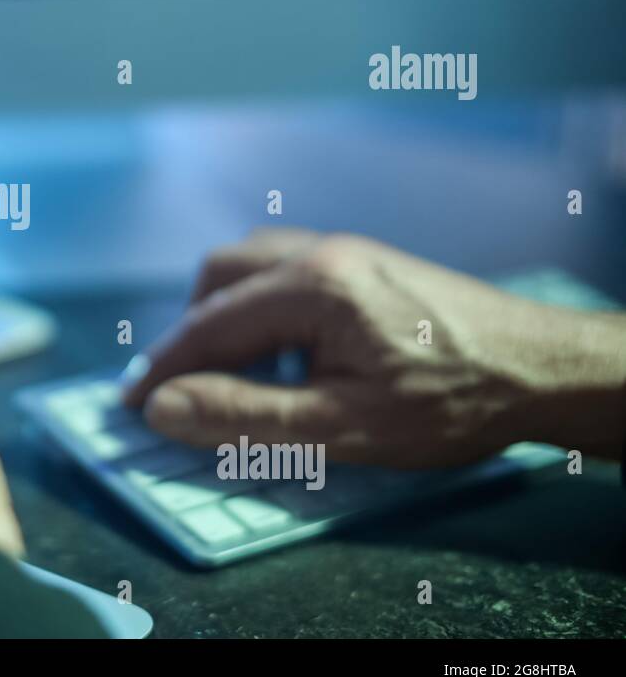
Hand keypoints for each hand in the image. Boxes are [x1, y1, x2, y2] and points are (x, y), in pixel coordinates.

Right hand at [123, 228, 625, 467]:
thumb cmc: (449, 402)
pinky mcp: (369, 264)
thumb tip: (162, 407)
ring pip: (253, 265)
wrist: (545, 369)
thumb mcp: (341, 425)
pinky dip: (261, 306)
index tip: (131, 404)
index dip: (164, 367)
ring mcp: (348, 252)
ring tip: (229, 371)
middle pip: (221, 275)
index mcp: (310, 285)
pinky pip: (288, 270)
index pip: (209, 324)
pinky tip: (285, 350)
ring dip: (225, 313)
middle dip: (191, 331)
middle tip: (182, 388)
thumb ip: (245, 416)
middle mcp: (322, 251)